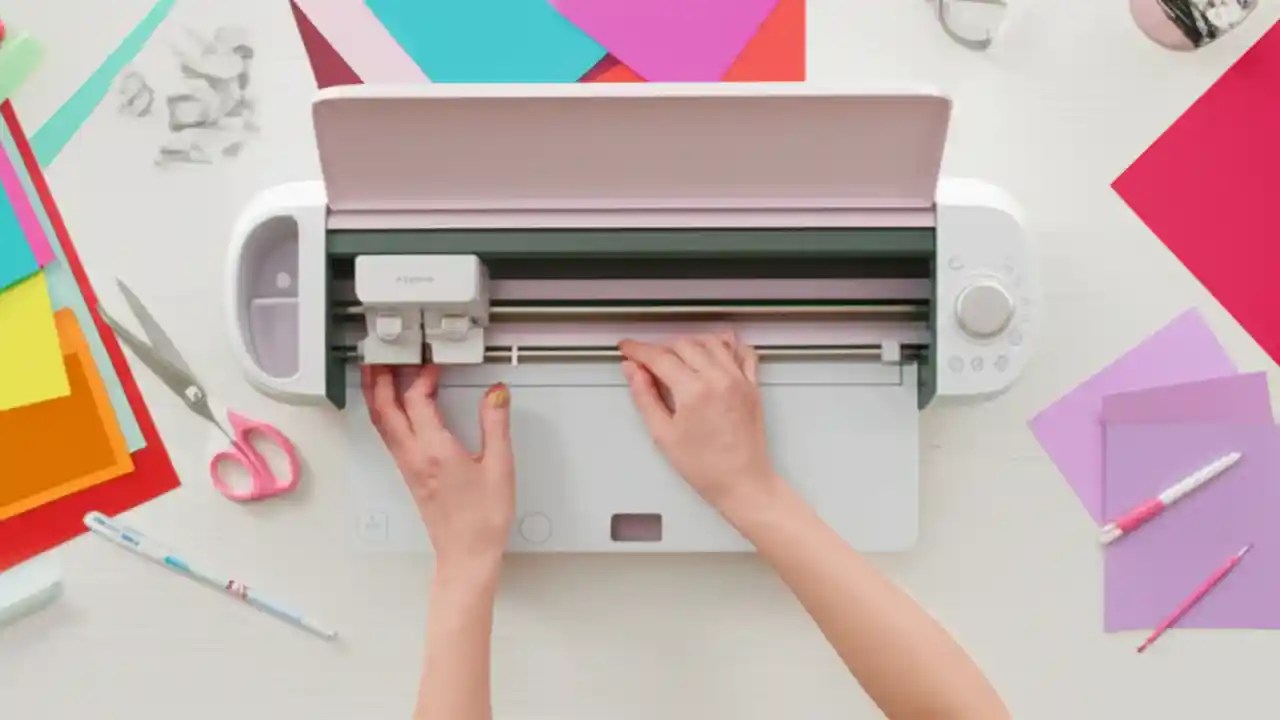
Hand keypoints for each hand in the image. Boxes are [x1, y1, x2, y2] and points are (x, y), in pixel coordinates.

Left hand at [362, 365, 514, 572]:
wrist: (467, 555)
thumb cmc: (483, 519)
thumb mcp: (500, 467)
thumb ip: (496, 425)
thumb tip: (495, 393)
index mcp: (435, 450)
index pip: (417, 400)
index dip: (424, 377)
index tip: (436, 367)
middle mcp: (414, 456)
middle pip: (385, 409)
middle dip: (381, 379)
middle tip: (382, 357)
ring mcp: (409, 466)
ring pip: (382, 423)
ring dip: (378, 396)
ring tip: (379, 375)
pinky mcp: (411, 475)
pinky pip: (390, 437)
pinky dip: (386, 415)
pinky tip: (395, 410)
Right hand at [618, 334, 780, 514]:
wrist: (742, 482)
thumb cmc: (703, 466)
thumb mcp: (663, 434)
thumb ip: (644, 396)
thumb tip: (632, 369)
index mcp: (694, 391)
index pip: (660, 357)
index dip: (638, 350)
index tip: (627, 348)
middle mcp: (719, 378)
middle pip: (684, 344)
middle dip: (661, 347)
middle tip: (647, 360)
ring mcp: (739, 379)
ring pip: (712, 341)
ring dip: (689, 342)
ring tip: (675, 356)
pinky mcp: (752, 385)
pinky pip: (742, 352)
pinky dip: (726, 345)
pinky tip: (713, 351)